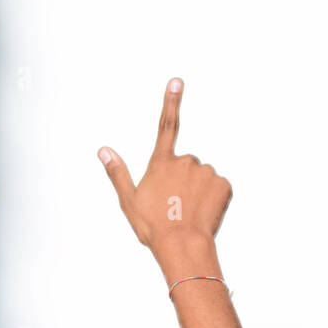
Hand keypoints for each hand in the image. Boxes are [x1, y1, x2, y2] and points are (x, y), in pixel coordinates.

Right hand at [99, 78, 231, 275]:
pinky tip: (204, 214)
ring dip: (198, 191)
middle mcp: (186, 161)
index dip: (171, 101)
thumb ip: (118, 172)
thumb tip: (104, 150)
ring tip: (189, 213)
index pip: (167, 125)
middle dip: (183, 182)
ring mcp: (206, 172)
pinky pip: (219, 189)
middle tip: (176, 207)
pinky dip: (213, 200)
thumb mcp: (129, 201)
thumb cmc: (154, 228)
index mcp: (162, 162)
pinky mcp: (223, 184)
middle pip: (186, 165)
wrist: (183, 246)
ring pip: (203, 178)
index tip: (177, 82)